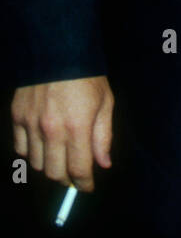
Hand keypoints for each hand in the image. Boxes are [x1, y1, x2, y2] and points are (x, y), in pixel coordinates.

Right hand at [11, 76, 113, 191]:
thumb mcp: (105, 103)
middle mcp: (52, 130)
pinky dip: (31, 153)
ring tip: (60, 158)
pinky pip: (20, 148)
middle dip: (67, 179)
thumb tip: (104, 164)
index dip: (84, 184)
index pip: (79, 170)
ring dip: (49, 166)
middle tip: (74, 176)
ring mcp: (31, 124)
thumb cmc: (87, 76)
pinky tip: (42, 145)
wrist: (58, 50)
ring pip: (36, 164)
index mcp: (77, 127)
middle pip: (55, 173)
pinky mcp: (17, 117)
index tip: (87, 187)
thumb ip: (103, 136)